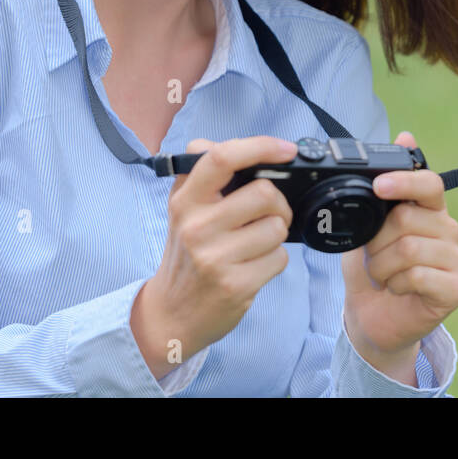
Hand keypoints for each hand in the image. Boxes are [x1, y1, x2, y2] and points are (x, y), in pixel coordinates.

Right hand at [131, 135, 296, 377]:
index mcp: (185, 200)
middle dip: (278, 204)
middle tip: (268, 214)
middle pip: (265, 194)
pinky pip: (279, 258)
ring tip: (255, 244)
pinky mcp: (235, 284)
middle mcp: (196, 226)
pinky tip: (253, 266)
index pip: (222, 158)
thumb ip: (207, 176)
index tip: (286, 150)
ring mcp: (215, 257)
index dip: (261, 146)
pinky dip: (274, 260)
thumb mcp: (183, 209)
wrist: (171, 312)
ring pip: (277, 227)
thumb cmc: (186, 254)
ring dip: (276, 234)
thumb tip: (248, 147)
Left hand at [341, 131, 457, 372]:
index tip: (377, 186)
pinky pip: (419, 275)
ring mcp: (455, 259)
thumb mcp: (368, 223)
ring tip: (382, 274)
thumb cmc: (373, 267)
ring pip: (408, 248)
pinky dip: (397, 283)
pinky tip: (397, 289)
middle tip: (372, 255)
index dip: (403, 182)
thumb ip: (384, 185)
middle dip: (376, 240)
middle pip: (408, 218)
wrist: (372, 316)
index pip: (429, 183)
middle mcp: (447, 229)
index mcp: (429, 208)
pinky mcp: (456, 288)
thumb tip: (406, 135)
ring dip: (381, 265)